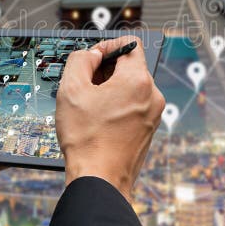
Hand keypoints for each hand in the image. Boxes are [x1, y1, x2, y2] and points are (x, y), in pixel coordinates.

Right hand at [55, 36, 164, 201]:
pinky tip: (99, 121)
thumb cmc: (87, 139)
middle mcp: (152, 96)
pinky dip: (117, 106)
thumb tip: (91, 55)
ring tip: (89, 107)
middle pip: (130, 67)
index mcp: (138, 81)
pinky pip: (134, 106)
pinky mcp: (148, 130)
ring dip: (110, 90)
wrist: (100, 181)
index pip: (129, 45)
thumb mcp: (71, 89)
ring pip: (131, 88)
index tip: (91, 58)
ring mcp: (153, 114)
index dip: (107, 46)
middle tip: (84, 85)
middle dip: (106, 70)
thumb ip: (80, 60)